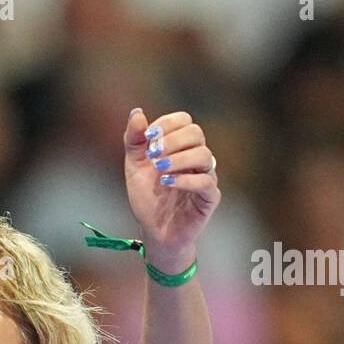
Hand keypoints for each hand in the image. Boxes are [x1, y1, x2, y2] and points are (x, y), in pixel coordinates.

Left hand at [123, 109, 220, 270]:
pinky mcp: (209, 198)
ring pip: (204, 155)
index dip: (167, 124)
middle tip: (153, 154)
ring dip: (179, 159)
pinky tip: (167, 183)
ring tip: (159, 170)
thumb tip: (137, 112)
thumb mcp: (134, 167)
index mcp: (181, 146)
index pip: (184, 120)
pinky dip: (186, 180)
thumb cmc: (148, 198)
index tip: (148, 137)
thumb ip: (134, 140)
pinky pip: (206, 182)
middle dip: (172, 140)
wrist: (154, 231)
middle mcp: (197, 158)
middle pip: (196, 133)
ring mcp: (206, 177)